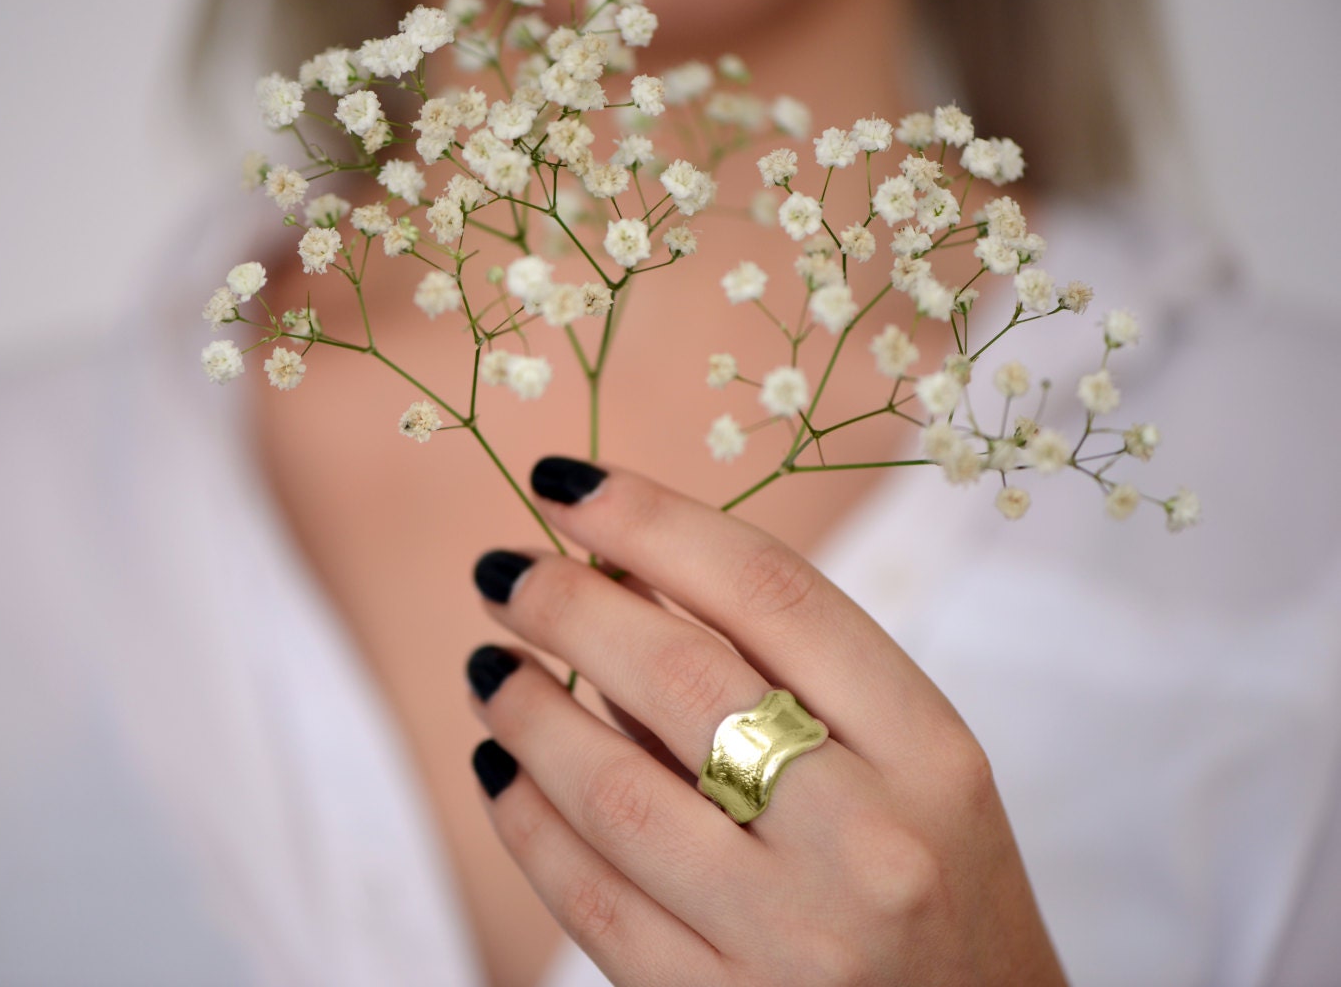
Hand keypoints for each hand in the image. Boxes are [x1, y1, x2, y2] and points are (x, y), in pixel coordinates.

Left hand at [466, 458, 1066, 985]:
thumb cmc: (937, 889)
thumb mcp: (913, 773)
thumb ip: (785, 677)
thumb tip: (614, 573)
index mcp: (933, 752)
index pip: (772, 593)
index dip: (652, 520)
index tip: (567, 484)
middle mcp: (873, 842)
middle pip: (682, 676)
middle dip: (566, 605)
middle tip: (505, 576)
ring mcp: (795, 941)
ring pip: (614, 790)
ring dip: (526, 710)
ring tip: (489, 667)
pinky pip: (588, 900)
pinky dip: (524, 821)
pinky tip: (500, 769)